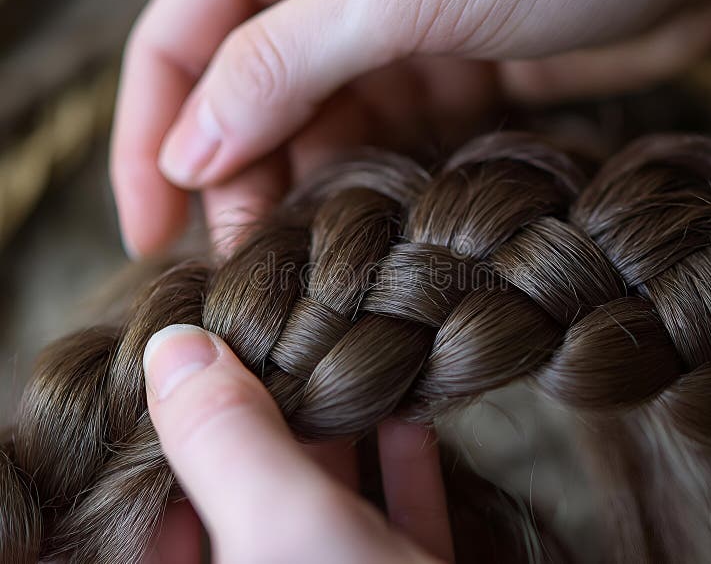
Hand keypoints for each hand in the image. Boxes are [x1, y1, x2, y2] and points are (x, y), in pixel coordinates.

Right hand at [112, 0, 710, 255]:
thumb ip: (284, 65)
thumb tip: (191, 147)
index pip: (181, 41)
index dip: (153, 136)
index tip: (149, 231)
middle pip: (244, 104)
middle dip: (236, 188)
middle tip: (245, 274)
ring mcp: (385, 43)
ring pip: (311, 137)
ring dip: (300, 203)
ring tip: (299, 275)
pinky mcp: (440, 86)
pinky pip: (377, 151)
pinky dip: (361, 197)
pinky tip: (357, 242)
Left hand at [142, 324, 452, 563]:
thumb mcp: (286, 528)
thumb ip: (226, 437)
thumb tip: (177, 345)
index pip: (157, 489)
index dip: (175, 411)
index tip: (202, 341)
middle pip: (253, 481)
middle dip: (274, 402)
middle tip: (283, 326)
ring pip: (329, 492)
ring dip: (345, 421)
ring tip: (348, 347)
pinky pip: (396, 512)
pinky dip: (402, 459)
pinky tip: (409, 403)